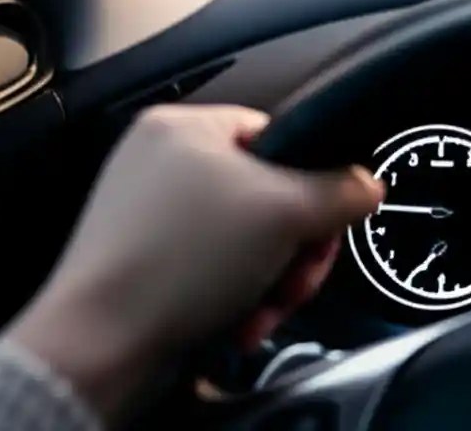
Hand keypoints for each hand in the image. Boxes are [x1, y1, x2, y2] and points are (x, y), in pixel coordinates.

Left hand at [5, 105, 383, 421]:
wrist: (102, 345)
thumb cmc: (177, 262)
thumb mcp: (286, 212)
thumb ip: (341, 192)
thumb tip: (368, 187)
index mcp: (185, 125)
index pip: (281, 135)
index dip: (314, 181)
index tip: (324, 223)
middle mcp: (162, 161)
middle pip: (271, 194)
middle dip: (294, 247)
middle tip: (296, 276)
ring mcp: (150, 213)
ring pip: (248, 238)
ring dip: (272, 279)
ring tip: (265, 306)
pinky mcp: (146, 261)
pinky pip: (216, 267)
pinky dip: (239, 295)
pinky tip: (240, 318)